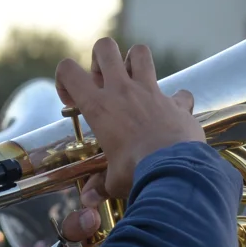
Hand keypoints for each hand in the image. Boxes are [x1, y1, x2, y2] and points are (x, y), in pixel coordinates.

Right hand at [53, 39, 201, 203]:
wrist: (174, 170)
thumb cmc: (136, 173)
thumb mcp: (113, 181)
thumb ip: (101, 185)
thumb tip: (88, 199)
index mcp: (98, 106)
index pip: (68, 70)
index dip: (65, 79)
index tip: (72, 100)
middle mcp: (122, 91)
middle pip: (104, 47)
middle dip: (101, 58)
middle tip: (104, 82)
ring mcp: (151, 92)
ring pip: (140, 52)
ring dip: (136, 63)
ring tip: (134, 84)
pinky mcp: (176, 102)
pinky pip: (179, 92)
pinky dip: (177, 102)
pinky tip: (173, 117)